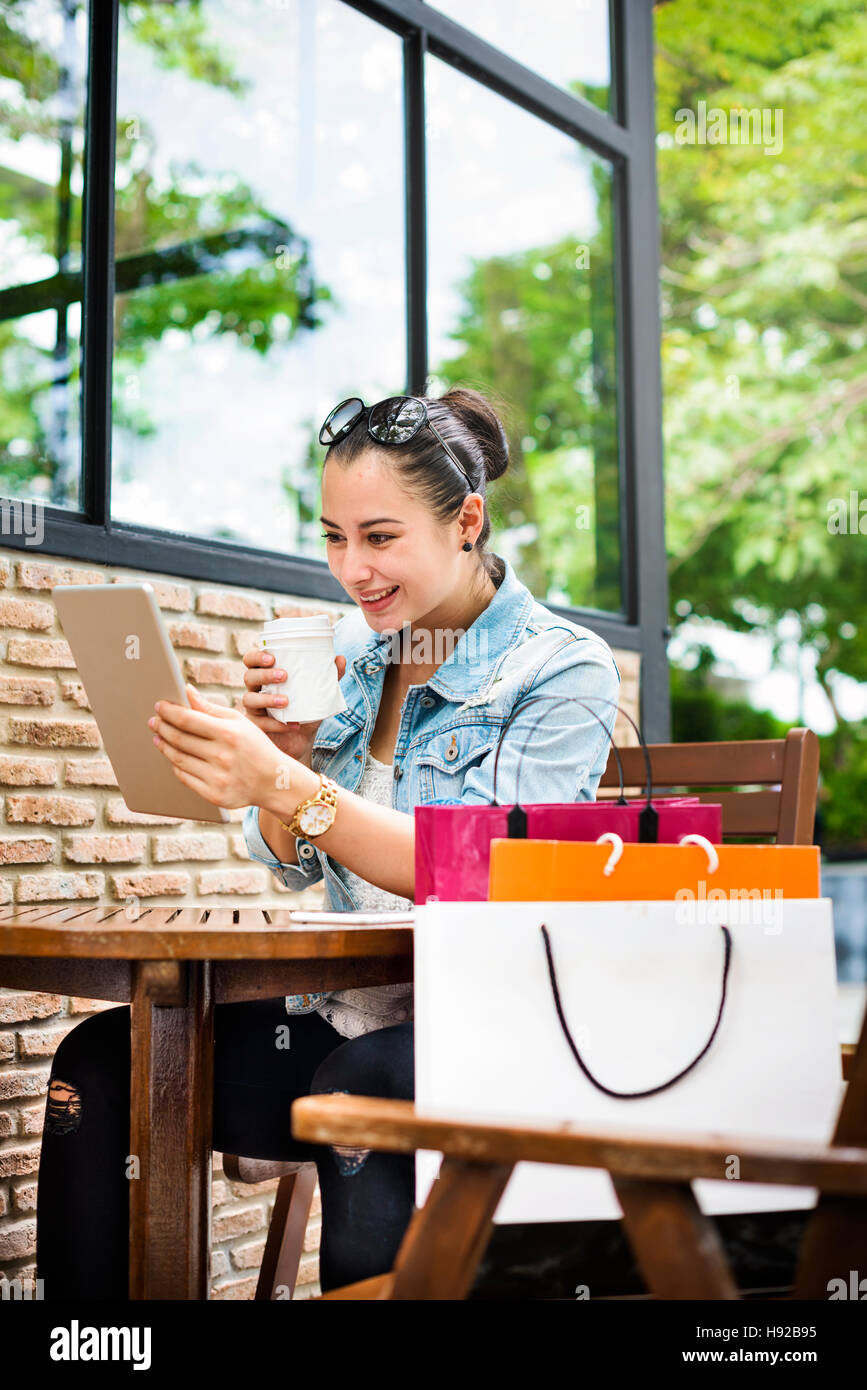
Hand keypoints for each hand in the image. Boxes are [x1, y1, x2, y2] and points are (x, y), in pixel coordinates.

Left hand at [149, 682, 300, 809]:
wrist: (274, 781)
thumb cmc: (255, 747)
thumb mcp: (239, 722)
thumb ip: (210, 708)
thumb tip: (186, 690)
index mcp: (229, 734)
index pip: (187, 719)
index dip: (169, 711)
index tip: (159, 706)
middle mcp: (222, 756)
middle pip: (179, 739)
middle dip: (162, 727)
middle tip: (154, 721)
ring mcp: (217, 777)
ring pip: (178, 758)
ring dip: (164, 746)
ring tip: (159, 737)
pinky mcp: (214, 795)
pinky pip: (185, 777)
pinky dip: (175, 765)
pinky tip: (173, 756)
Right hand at [242, 648, 346, 764]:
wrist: (302, 740)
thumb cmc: (305, 710)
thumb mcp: (318, 693)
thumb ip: (329, 676)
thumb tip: (340, 658)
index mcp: (266, 676)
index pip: (251, 660)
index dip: (256, 657)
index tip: (272, 658)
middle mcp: (256, 690)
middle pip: (249, 676)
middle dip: (264, 674)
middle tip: (284, 675)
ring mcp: (253, 709)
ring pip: (249, 699)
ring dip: (267, 699)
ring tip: (286, 701)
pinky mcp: (256, 726)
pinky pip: (260, 723)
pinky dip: (276, 724)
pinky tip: (293, 724)